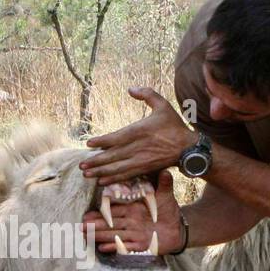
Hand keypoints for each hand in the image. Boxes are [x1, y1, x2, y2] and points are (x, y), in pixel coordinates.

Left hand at [79, 87, 195, 184]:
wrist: (188, 147)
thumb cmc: (174, 125)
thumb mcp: (163, 105)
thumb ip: (147, 94)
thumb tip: (130, 89)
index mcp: (141, 131)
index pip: (117, 137)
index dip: (102, 141)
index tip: (89, 144)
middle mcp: (138, 147)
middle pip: (113, 155)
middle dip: (96, 161)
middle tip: (81, 165)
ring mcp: (141, 160)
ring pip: (117, 168)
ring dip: (101, 172)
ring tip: (86, 174)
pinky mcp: (144, 169)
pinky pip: (126, 175)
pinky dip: (113, 179)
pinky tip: (102, 181)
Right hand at [82, 170, 182, 254]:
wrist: (178, 228)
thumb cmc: (168, 211)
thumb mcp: (166, 196)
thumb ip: (164, 185)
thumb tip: (165, 170)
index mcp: (133, 209)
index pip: (114, 211)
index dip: (101, 212)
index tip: (87, 214)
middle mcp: (130, 222)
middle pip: (110, 224)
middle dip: (96, 225)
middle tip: (81, 226)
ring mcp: (134, 234)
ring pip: (115, 235)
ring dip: (101, 236)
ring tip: (87, 237)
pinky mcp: (141, 246)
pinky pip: (127, 247)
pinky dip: (116, 247)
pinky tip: (103, 248)